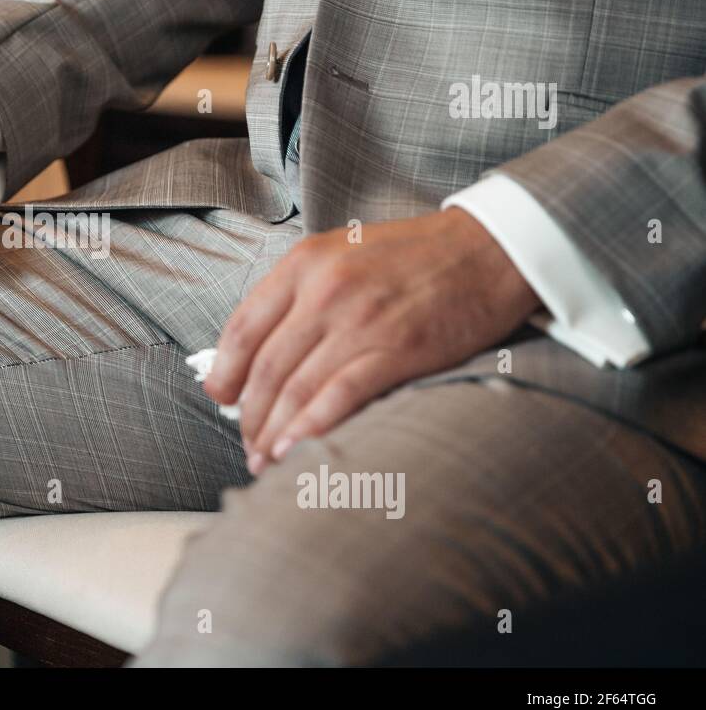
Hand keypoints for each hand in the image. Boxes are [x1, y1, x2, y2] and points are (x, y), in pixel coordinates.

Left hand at [204, 208, 541, 473]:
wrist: (489, 249)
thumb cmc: (414, 256)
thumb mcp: (341, 254)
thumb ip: (298, 294)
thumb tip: (259, 351)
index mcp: (303, 264)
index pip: (243, 328)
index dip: (226, 371)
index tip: (221, 398)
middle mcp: (324, 290)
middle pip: (267, 368)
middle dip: (250, 417)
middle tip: (247, 444)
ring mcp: (359, 320)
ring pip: (296, 388)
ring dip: (275, 433)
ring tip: (266, 460)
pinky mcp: (398, 349)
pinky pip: (340, 396)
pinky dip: (312, 428)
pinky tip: (297, 451)